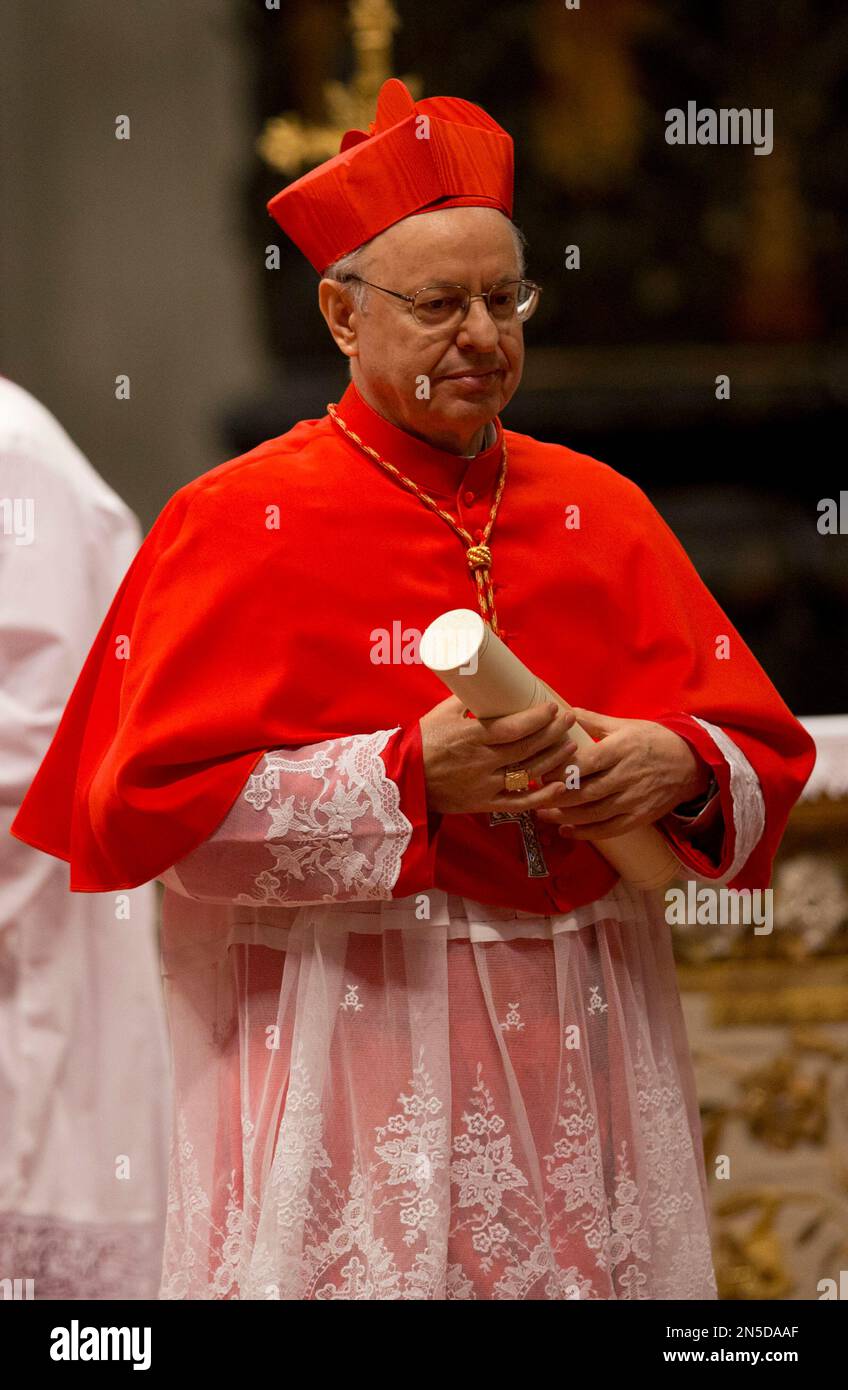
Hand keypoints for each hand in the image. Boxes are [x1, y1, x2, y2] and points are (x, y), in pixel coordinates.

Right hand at [419, 695, 578, 815]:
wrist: (400, 780)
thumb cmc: (420, 743)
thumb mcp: (440, 715)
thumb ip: (465, 700)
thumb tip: (486, 682)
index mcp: (470, 738)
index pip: (512, 728)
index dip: (537, 719)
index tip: (553, 708)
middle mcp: (481, 762)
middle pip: (526, 748)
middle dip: (552, 733)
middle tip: (569, 719)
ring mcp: (484, 786)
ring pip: (527, 773)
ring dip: (552, 759)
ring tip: (570, 746)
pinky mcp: (483, 805)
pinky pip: (518, 803)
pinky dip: (541, 797)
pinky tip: (559, 787)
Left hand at [535, 707, 710, 840]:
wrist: (691, 763)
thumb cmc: (653, 740)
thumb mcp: (625, 725)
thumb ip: (594, 721)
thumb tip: (564, 710)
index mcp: (621, 749)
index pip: (587, 762)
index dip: (562, 770)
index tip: (542, 771)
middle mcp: (627, 776)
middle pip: (586, 792)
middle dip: (558, 796)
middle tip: (536, 795)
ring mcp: (634, 799)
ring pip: (594, 813)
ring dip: (566, 817)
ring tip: (544, 814)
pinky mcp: (639, 817)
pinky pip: (609, 829)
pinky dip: (586, 833)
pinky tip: (567, 830)